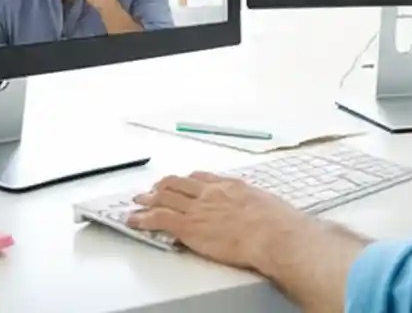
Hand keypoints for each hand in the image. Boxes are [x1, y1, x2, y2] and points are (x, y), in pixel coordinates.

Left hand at [127, 172, 312, 270]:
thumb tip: (263, 212)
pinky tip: (133, 220)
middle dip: (162, 186)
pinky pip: (159, 218)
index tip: (181, 182)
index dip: (187, 180)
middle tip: (153, 189)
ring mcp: (198, 208)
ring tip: (138, 201)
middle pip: (179, 184)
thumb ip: (256, 206)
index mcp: (231, 186)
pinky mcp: (189, 226)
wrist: (273, 233)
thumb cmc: (278, 223)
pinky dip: (142, 218)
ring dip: (148, 199)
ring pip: (164, 197)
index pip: (202, 178)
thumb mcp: (268, 205)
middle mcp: (211, 193)